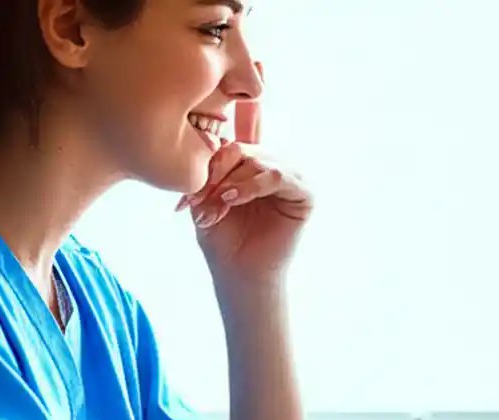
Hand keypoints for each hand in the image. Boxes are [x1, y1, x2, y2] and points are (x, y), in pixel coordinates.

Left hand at [176, 101, 312, 281]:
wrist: (238, 275)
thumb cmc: (221, 240)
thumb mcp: (205, 197)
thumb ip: (209, 168)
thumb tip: (212, 140)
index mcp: (250, 164)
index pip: (250, 125)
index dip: (251, 101)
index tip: (258, 63)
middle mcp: (272, 166)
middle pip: (243, 147)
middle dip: (215, 170)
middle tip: (195, 198)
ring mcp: (290, 178)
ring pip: (258, 159)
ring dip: (229, 182)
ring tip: (214, 205)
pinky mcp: (304, 193)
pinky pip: (276, 175)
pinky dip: (251, 186)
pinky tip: (233, 199)